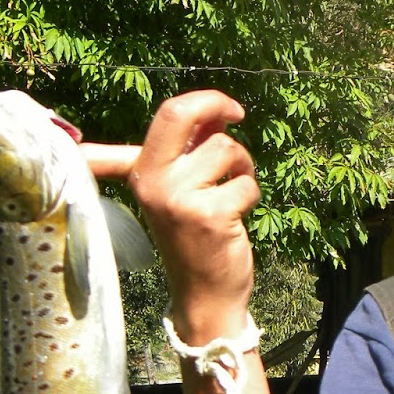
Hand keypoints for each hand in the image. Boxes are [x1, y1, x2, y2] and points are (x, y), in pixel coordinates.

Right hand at [83, 90, 259, 343]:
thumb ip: (191, 151)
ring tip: (233, 191)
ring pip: (224, 148)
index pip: (160, 118)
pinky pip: (244, 182)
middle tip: (237, 114)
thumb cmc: (196, 238)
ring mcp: (177, 199)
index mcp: (142, 172)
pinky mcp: (208, 215)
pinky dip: (251, 194)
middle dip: (216, 105)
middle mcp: (152, 182)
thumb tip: (217, 114)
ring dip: (241, 166)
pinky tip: (238, 214)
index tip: (223, 107)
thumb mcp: (182, 190)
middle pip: (180, 114)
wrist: (205, 294)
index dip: (200, 98)